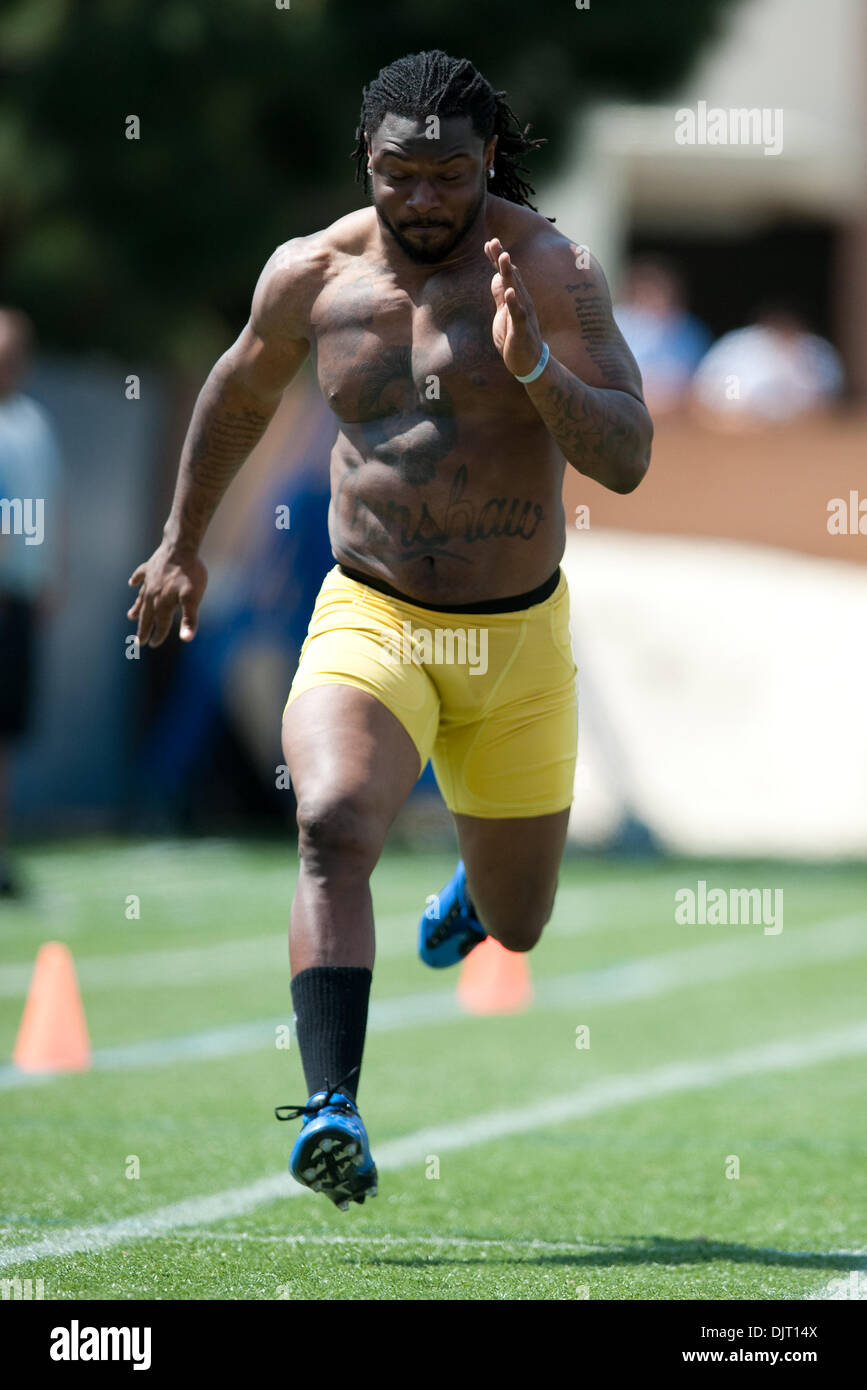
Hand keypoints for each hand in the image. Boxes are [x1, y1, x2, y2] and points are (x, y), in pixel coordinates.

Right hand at [127, 543, 207, 646]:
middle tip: (138, 642)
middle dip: (143, 629)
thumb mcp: (193, 598)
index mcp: (162, 604)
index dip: (158, 635)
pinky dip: (136, 580)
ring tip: (130, 616)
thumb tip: (186, 640)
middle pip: (147, 615)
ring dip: (137, 608)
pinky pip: (141, 576)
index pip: (160, 624)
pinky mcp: (151, 567)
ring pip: (141, 598)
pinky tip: (132, 583)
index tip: (154, 644)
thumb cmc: (190, 574)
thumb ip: (190, 620)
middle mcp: (152, 594)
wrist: (181, 546)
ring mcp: (150, 580)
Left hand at [485, 237, 543, 377]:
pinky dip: (515, 303)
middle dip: (502, 259)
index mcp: (516, 298)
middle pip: (511, 276)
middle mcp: (522, 302)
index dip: (497, 259)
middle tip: (494, 241)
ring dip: (510, 274)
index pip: (506, 274)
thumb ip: (500, 296)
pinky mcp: (522, 330)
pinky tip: (510, 292)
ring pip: (516, 290)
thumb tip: (495, 277)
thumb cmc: (515, 338)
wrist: (529, 363)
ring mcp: (523, 315)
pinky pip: (519, 315)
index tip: (489, 242)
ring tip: (504, 257)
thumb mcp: (503, 314)